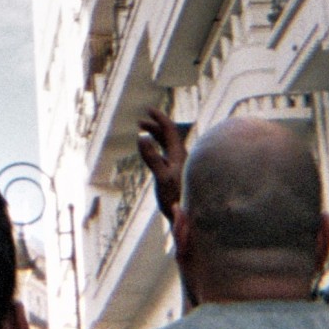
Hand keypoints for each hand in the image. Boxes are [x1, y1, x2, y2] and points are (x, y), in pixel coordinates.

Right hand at [138, 107, 186, 223]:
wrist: (189, 218)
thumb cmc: (177, 198)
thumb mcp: (161, 176)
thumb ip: (151, 157)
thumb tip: (141, 137)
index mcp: (179, 154)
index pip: (170, 130)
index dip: (159, 118)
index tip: (148, 110)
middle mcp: (181, 158)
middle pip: (168, 136)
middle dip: (155, 127)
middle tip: (140, 122)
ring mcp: (179, 167)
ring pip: (168, 146)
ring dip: (156, 138)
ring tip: (144, 135)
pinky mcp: (176, 176)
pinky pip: (166, 156)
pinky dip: (157, 149)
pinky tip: (153, 156)